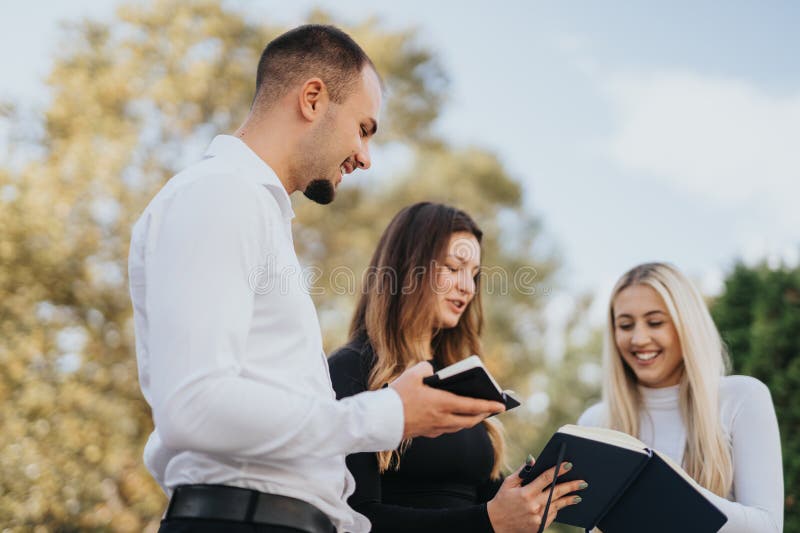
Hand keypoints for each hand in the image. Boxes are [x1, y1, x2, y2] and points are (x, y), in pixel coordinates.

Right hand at [389, 361, 504, 438]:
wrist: (380, 419)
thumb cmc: (397, 395)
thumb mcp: (413, 373)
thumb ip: (427, 368)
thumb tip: (432, 372)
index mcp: (442, 403)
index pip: (472, 406)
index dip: (489, 405)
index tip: (502, 404)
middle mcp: (442, 418)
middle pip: (470, 420)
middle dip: (483, 414)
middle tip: (492, 409)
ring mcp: (435, 428)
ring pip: (459, 426)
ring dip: (470, 420)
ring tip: (476, 413)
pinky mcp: (426, 433)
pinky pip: (447, 429)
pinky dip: (455, 423)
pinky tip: (454, 417)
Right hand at [486, 460, 585, 532]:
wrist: (496, 524)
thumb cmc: (502, 500)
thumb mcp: (508, 483)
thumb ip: (522, 471)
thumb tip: (533, 460)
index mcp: (525, 492)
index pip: (546, 478)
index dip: (558, 470)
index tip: (568, 464)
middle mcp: (533, 505)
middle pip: (557, 493)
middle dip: (571, 487)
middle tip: (583, 483)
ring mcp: (537, 518)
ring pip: (557, 505)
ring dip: (568, 499)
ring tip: (577, 495)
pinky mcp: (539, 526)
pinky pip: (552, 515)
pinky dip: (557, 508)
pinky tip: (561, 504)